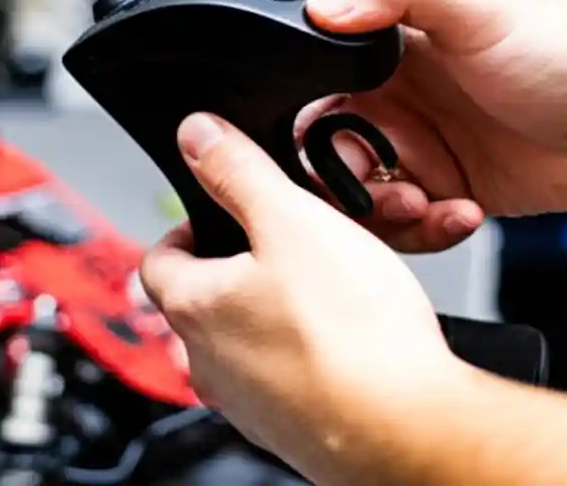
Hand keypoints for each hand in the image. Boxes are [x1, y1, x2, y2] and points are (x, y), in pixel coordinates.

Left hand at [141, 112, 467, 483]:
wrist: (406, 430)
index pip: (159, 256)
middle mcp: (208, 363)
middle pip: (209, 295)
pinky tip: (356, 333)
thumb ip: (238, 172)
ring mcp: (250, 402)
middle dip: (248, 260)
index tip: (223, 210)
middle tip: (289, 240)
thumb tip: (197, 136)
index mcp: (193, 307)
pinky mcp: (292, 426)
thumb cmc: (350, 335)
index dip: (190, 224)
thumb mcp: (292, 221)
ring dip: (285, 302)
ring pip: (253, 334)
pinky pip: (292, 371)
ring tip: (334, 282)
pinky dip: (315, 346)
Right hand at [302, 0, 566, 251]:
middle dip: (346, 188)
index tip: (335, 150)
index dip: (309, 130)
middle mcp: (397, 101)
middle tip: (388, 191)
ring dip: (386, 217)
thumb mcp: (476, 6)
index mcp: (386, 52)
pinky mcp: (448, 193)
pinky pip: (410, 229)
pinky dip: (427, 232)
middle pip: (326, 159)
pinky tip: (463, 212)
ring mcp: (421, 150)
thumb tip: (324, 6)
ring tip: (427, 206)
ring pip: (363, 202)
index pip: (309, 92)